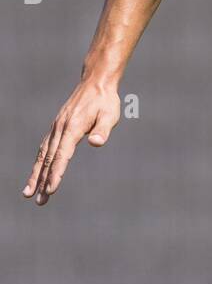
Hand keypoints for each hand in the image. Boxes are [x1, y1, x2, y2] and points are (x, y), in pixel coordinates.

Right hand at [23, 81, 120, 205]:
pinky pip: (45, 148)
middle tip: (38, 201)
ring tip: (29, 193)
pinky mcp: (57, 128)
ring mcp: (56, 128)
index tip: (51, 190)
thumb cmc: (105, 101)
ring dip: (36, 175)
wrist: (95, 83)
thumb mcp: (110, 115)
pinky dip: (39, 163)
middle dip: (42, 181)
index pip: (62, 155)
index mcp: (72, 127)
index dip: (56, 174)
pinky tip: (37, 173)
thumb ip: (102, 130)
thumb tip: (96, 143)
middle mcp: (60, 129)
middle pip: (49, 159)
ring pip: (43, 155)